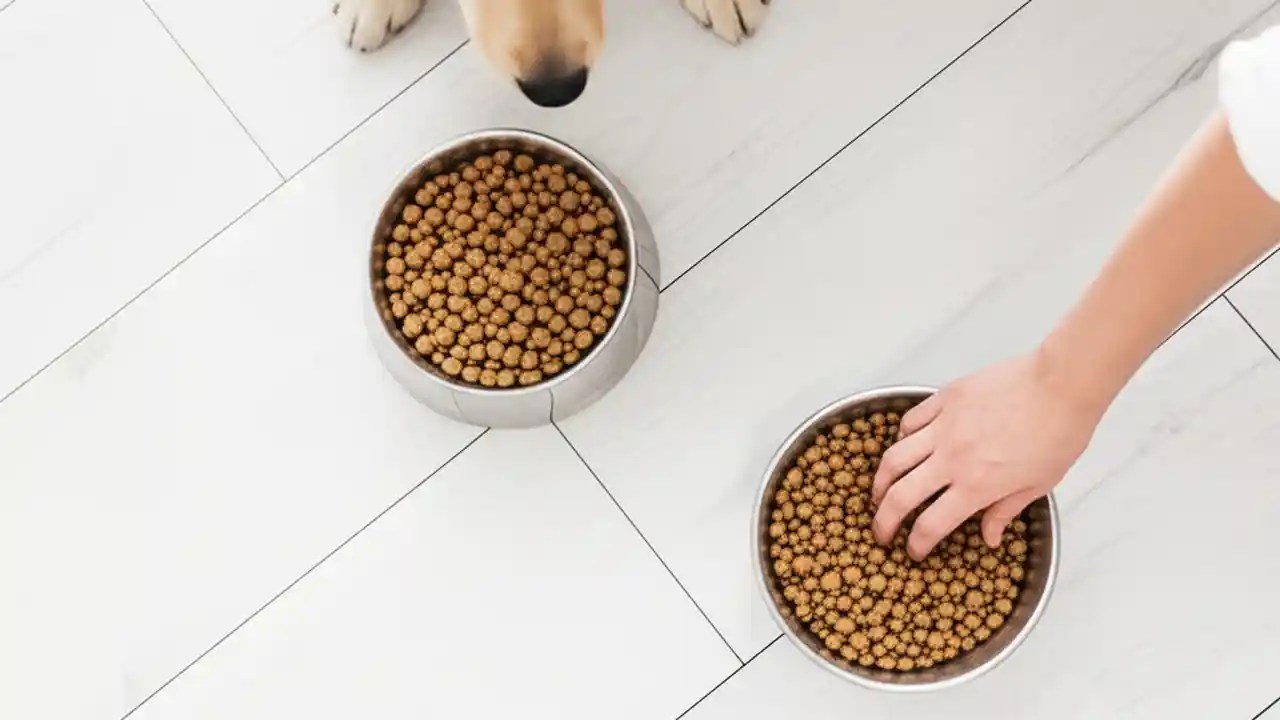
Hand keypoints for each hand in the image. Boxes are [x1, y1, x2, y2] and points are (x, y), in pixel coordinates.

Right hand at [871, 351, 1101, 559]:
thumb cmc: (1058, 434)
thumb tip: (989, 537)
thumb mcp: (1038, 484)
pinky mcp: (944, 399)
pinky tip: (903, 445)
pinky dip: (901, 437)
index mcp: (976, 486)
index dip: (917, 543)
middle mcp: (952, 460)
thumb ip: (1006, 510)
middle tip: (881, 531)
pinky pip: (911, 421)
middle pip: (901, 496)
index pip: (932, 525)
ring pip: (895, 458)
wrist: (1060, 385)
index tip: (913, 550)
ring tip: (878, 492)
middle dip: (884, 520)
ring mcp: (943, 427)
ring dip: (880, 481)